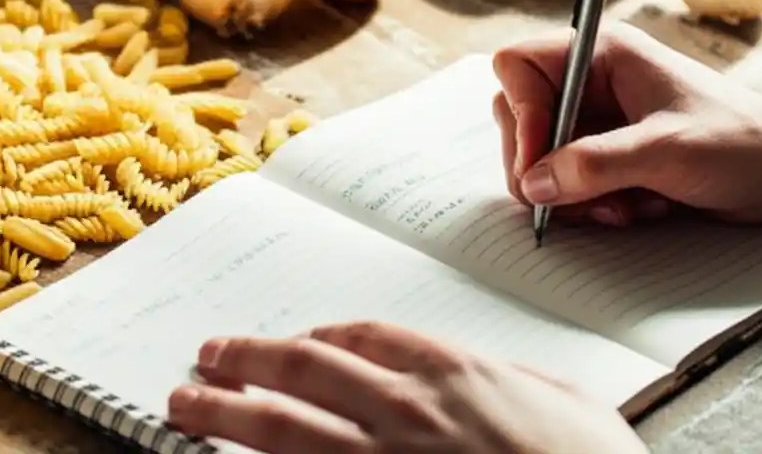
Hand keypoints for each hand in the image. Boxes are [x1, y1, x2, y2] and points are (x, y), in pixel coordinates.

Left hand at [167, 321, 647, 453]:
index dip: (320, 335)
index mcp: (454, 375)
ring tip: (186, 405)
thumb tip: (502, 376)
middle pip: (306, 369)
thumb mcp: (574, 405)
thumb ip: (522, 382)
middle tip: (211, 357)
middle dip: (250, 358)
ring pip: (284, 426)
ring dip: (226, 411)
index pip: (366, 337)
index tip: (297, 340)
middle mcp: (407, 412)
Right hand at [491, 22, 761, 225]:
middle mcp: (592, 82)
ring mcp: (599, 120)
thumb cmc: (744, 143)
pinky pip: (568, 182)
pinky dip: (591, 204)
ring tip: (618, 207)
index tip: (540, 161)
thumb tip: (535, 183)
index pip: (519, 67)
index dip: (522, 114)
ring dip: (571, 193)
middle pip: (521, 117)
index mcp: (602, 54)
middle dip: (543, 166)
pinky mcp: (608, 154)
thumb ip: (594, 164)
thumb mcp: (667, 151)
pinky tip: (632, 209)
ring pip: (542, 157)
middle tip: (569, 199)